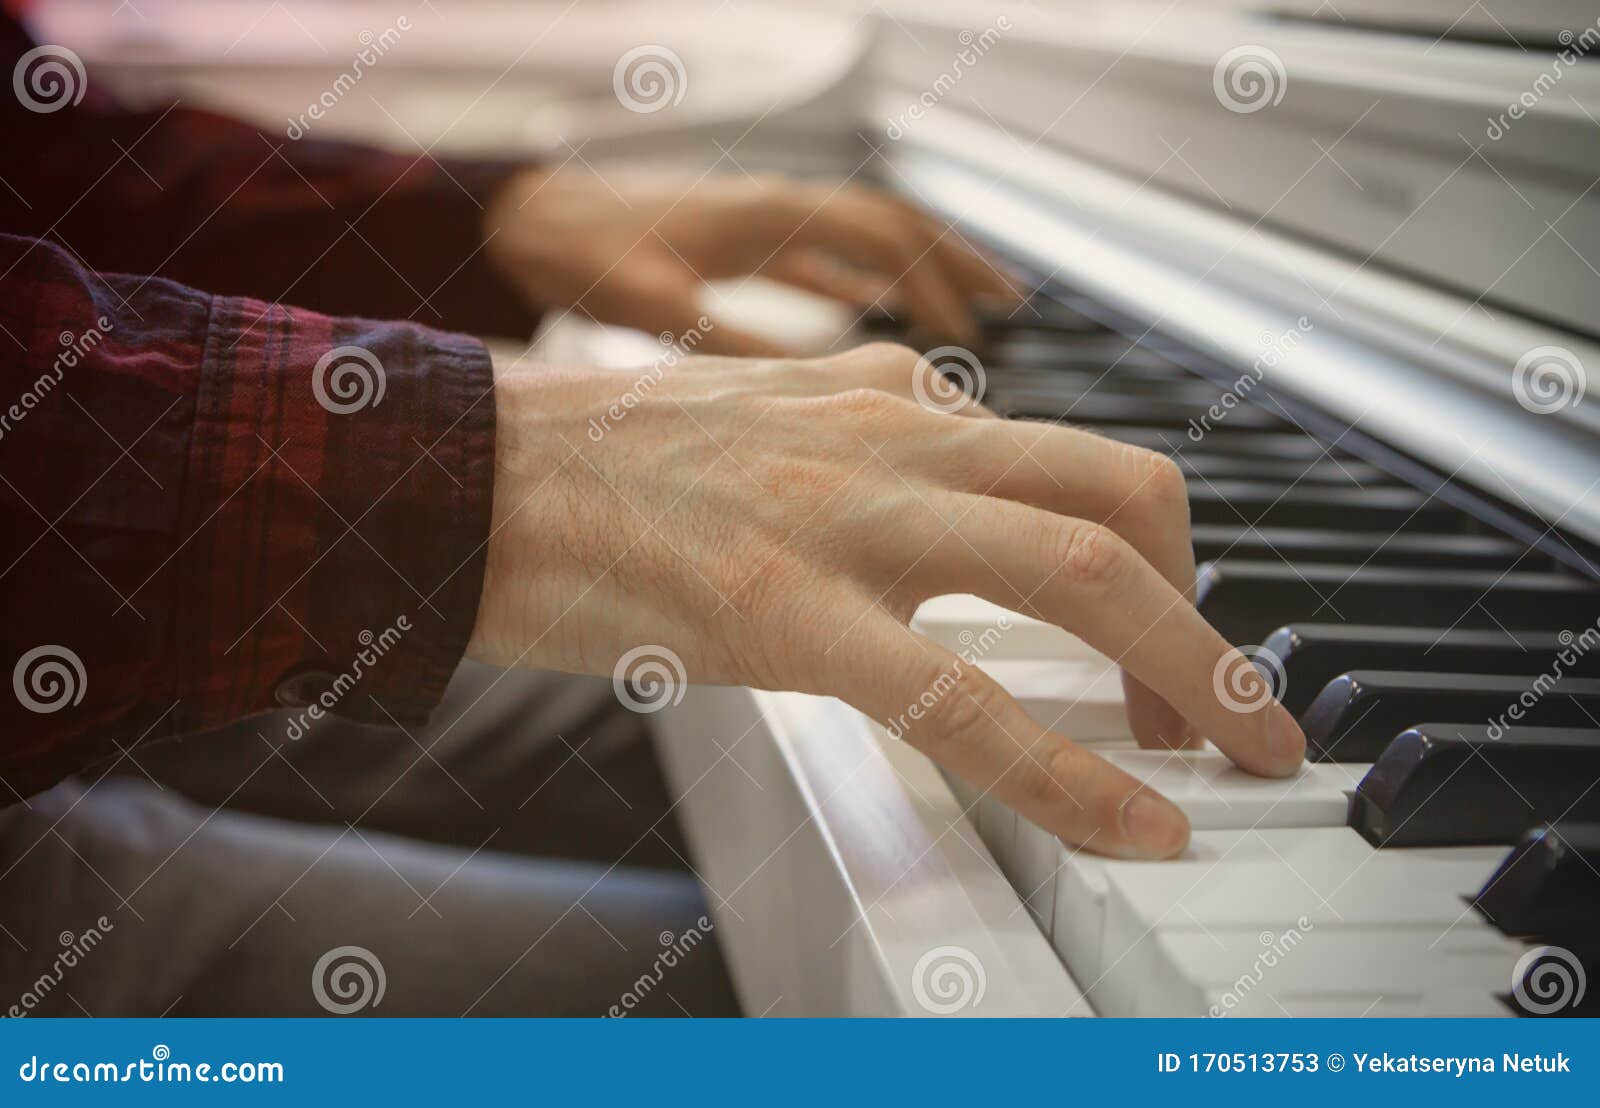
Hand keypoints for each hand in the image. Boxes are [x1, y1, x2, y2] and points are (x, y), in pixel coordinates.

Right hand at [466, 343, 1306, 858]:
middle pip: (1123, 500)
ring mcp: (848, 516)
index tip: (1178, 643)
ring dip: (1196, 673)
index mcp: (890, 398)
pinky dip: (1071, 770)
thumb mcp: (770, 427)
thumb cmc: (605, 470)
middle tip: (1250, 716)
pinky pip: (964, 697)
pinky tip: (1132, 824)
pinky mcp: (788, 608)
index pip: (1078, 461)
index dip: (1163, 560)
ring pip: (1082, 574)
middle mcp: (894, 435)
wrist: (467, 476)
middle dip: (1216, 619)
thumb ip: (874, 455)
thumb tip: (955, 512)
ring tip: (1240, 761)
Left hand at [481, 169, 1016, 354]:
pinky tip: (886, 309)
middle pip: (893, 222)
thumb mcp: (661, 310)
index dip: (934, 280)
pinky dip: (870, 276)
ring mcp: (766, 219)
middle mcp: (777, 206)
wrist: (529, 217)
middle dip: (955, 261)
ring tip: (973, 303)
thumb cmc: (584, 255)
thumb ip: (737, 346)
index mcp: (767, 217)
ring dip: (922, 263)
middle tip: (1011, 306)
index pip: (879, 236)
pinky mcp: (748, 239)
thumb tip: (818, 390)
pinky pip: (829, 250)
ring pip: (867, 231)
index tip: (974, 331)